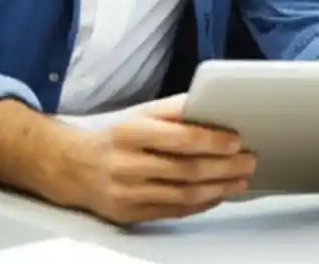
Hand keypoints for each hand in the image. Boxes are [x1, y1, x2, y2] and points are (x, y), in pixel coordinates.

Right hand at [65, 94, 256, 224]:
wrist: (69, 166)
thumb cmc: (114, 135)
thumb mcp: (139, 113)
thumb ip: (175, 110)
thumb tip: (215, 105)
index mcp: (130, 131)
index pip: (180, 138)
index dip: (213, 141)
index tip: (236, 141)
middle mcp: (126, 163)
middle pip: (186, 169)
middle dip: (225, 167)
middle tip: (248, 161)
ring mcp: (125, 192)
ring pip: (183, 194)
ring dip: (219, 188)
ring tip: (240, 180)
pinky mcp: (128, 214)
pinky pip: (172, 212)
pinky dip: (200, 204)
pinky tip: (217, 195)